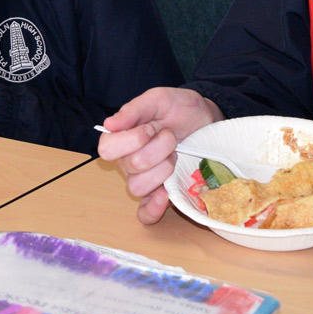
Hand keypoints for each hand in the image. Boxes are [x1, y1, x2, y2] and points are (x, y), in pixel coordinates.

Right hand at [97, 88, 223, 224]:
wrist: (205, 121)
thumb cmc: (179, 109)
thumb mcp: (158, 100)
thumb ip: (133, 110)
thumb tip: (108, 125)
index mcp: (121, 138)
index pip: (107, 149)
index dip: (132, 140)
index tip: (152, 128)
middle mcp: (127, 162)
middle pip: (130, 167)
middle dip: (158, 150)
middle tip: (171, 137)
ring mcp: (143, 180)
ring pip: (138, 188)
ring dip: (162, 171)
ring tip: (175, 157)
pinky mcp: (160, 194)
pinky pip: (145, 214)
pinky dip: (153, 208)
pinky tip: (165, 195)